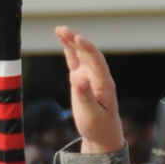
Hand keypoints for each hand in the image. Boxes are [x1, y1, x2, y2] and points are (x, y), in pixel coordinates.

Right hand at [53, 27, 124, 153]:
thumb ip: (86, 98)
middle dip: (76, 40)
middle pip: (88, 53)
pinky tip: (62, 38)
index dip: (88, 48)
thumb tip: (79, 80)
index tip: (78, 38)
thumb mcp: (92, 115)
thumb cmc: (99, 126)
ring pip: (81, 54)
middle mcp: (98, 76)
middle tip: (64, 30)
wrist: (101, 133)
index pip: (97, 60)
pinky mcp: (81, 79)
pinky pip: (75, 61)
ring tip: (60, 29)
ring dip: (72, 41)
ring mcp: (89, 76)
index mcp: (104, 83)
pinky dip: (69, 50)